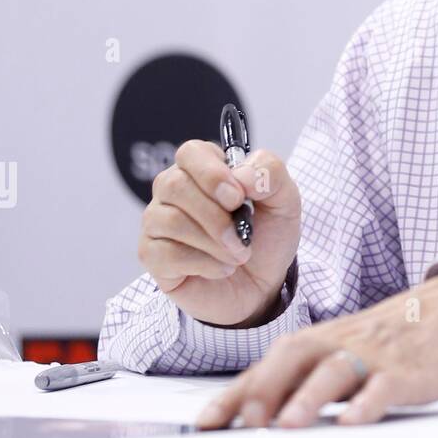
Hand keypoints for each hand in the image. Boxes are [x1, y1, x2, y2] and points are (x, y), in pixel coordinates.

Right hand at [139, 140, 301, 327]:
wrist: (263, 285)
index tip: (237, 198)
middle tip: (242, 236)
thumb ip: (270, 173)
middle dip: (215, 216)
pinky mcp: (152, 255)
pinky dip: (203, 264)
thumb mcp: (285, 199)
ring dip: (214, 243)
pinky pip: (165, 253)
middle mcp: (174, 189)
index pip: (191, 152)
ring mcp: (158, 222)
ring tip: (239, 255)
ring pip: (170, 220)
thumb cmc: (268, 236)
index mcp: (204, 167)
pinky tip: (221, 268)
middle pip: (174, 185)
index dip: (211, 173)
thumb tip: (241, 176)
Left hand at [195, 274, 437, 428]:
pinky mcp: (406, 370)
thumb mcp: (341, 353)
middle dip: (266, 390)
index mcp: (319, 342)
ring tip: (288, 425)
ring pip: (336, 370)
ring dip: (309, 397)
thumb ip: (300, 380)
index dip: (235, 394)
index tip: (205, 421)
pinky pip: (385, 385)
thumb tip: (252, 413)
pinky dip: (368, 402)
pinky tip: (354, 421)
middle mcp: (340, 343)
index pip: (267, 366)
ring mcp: (373, 355)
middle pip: (296, 357)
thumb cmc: (386, 340)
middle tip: (245, 421)